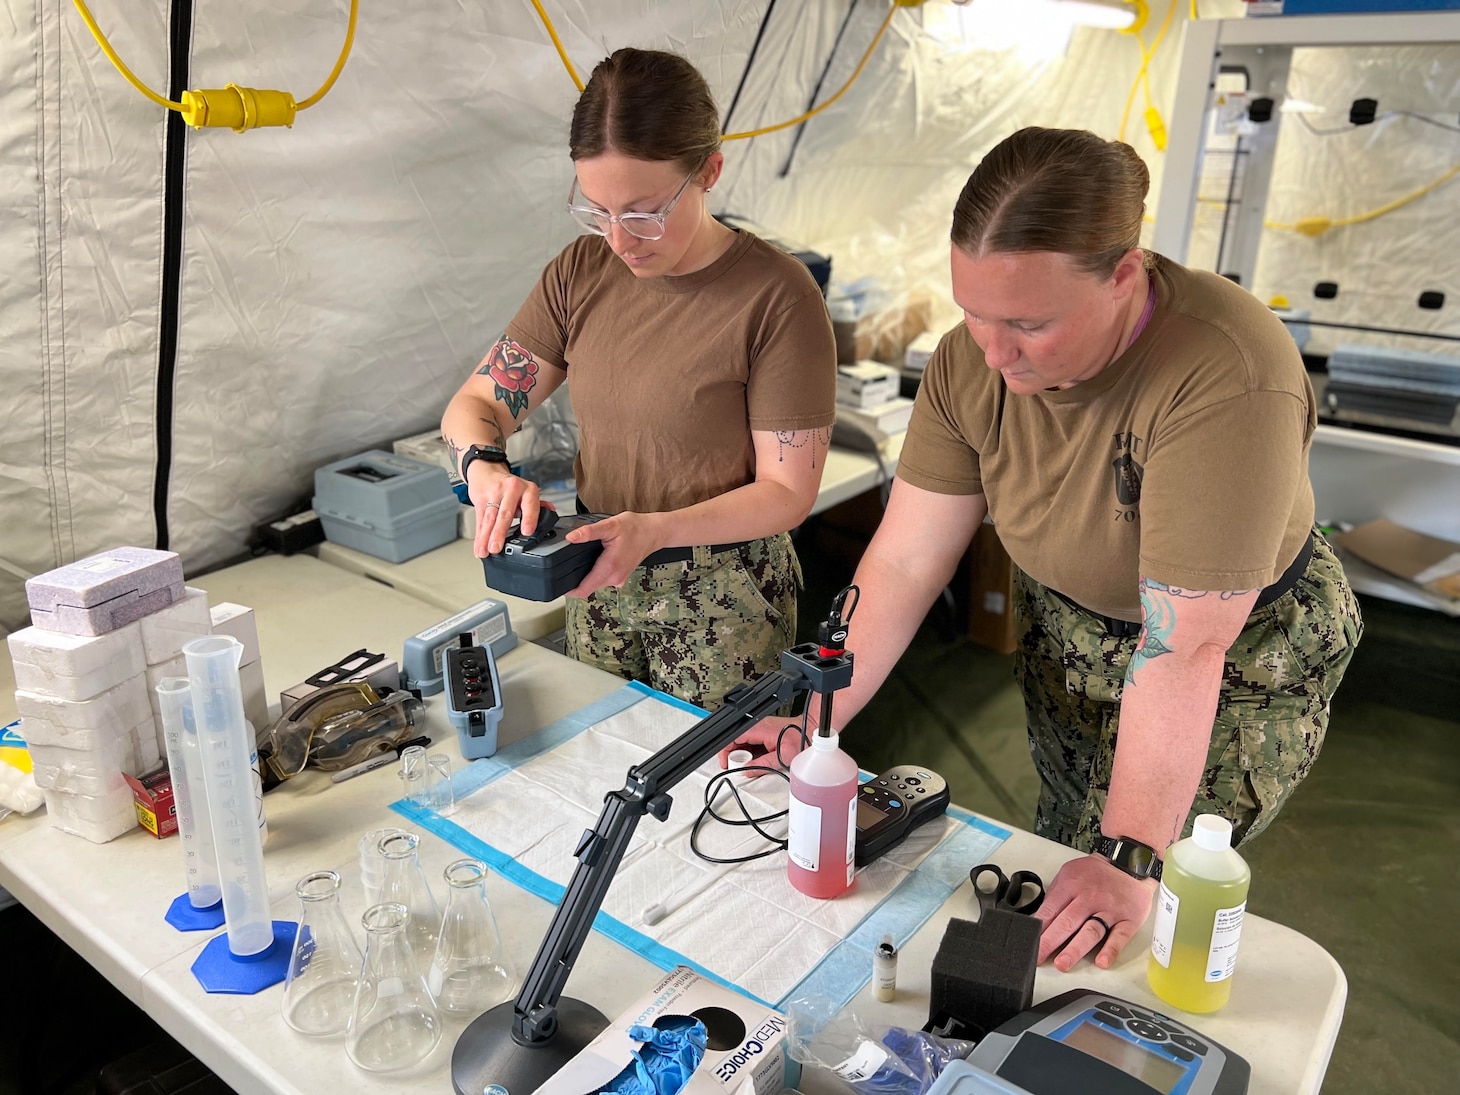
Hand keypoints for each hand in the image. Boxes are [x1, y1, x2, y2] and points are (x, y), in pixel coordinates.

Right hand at [468, 464, 547, 556]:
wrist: (486, 470)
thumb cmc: (509, 486)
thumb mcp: (526, 491)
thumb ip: (537, 505)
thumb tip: (550, 512)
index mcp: (526, 489)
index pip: (529, 505)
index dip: (529, 518)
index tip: (527, 532)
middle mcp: (510, 489)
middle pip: (505, 514)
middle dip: (500, 533)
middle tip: (497, 548)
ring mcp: (494, 493)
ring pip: (490, 518)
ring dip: (486, 537)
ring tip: (485, 551)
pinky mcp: (480, 499)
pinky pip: (480, 520)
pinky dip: (479, 535)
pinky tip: (479, 546)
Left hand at [561, 512, 665, 597]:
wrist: (653, 533)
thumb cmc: (635, 528)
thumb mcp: (610, 525)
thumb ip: (589, 532)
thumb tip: (571, 538)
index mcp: (610, 568)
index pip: (583, 590)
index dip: (569, 590)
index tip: (559, 583)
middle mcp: (614, 578)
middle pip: (587, 588)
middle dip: (575, 580)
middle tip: (567, 565)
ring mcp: (618, 579)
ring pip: (595, 584)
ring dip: (586, 577)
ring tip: (581, 560)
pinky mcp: (620, 577)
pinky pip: (603, 580)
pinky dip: (596, 573)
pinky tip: (596, 560)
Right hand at [714, 713, 814, 768]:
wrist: (811, 730)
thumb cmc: (801, 739)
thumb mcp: (782, 757)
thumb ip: (762, 765)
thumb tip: (747, 771)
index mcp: (759, 728)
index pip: (732, 737)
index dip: (725, 751)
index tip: (726, 762)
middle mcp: (757, 726)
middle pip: (734, 740)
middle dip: (732, 755)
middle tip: (738, 766)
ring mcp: (759, 728)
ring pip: (740, 741)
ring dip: (740, 754)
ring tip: (748, 763)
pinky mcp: (762, 731)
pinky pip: (748, 742)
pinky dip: (748, 752)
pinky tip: (754, 758)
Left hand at [1035, 853, 1156, 971]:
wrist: (1131, 864)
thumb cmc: (1098, 873)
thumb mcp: (1070, 873)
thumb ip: (1056, 894)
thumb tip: (1040, 918)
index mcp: (1071, 885)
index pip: (1050, 910)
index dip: (1038, 928)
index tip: (1029, 942)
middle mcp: (1089, 898)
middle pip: (1067, 922)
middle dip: (1050, 942)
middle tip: (1038, 957)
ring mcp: (1109, 910)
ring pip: (1090, 931)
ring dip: (1075, 949)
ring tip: (1063, 963)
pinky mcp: (1128, 920)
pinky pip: (1120, 936)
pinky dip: (1111, 950)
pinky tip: (1102, 961)